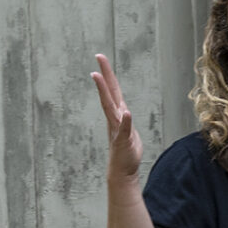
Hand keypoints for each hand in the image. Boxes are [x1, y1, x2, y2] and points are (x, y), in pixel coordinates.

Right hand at [91, 55, 143, 185]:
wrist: (123, 170)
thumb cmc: (126, 151)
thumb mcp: (129, 131)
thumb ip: (125, 120)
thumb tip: (124, 111)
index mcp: (118, 114)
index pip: (113, 91)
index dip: (108, 75)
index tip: (100, 58)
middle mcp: (115, 118)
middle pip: (109, 93)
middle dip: (104, 75)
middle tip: (98, 56)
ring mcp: (118, 128)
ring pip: (111, 107)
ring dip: (105, 92)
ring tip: (98, 76)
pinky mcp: (122, 140)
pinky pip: (124, 129)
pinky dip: (125, 121)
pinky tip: (126, 112)